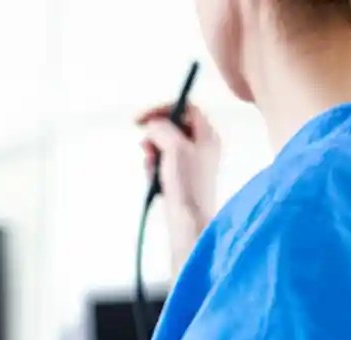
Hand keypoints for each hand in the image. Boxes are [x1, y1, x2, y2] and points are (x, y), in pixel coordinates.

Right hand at [138, 103, 220, 272]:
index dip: (163, 109)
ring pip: (165, 146)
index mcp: (208, 136)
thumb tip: (152, 125)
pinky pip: (163, 163)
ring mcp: (192, 163)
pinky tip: (153, 178)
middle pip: (173, 127)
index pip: (186, 108)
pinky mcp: (181, 179)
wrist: (188, 220)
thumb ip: (162, 128)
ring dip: (152, 152)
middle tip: (146, 145)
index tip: (142, 119)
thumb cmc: (187, 184)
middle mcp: (203, 147)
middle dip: (155, 134)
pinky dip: (154, 166)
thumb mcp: (174, 147)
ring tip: (151, 166)